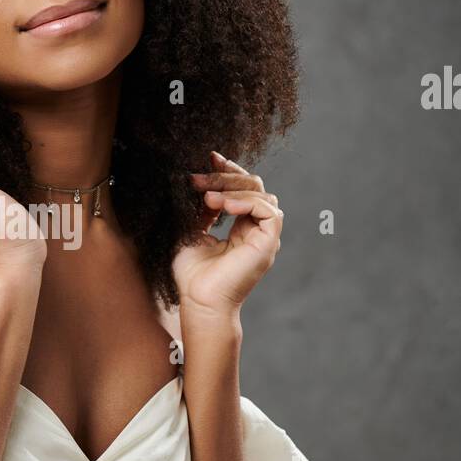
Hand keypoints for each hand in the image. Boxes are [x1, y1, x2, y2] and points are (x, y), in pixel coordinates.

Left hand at [172, 151, 283, 314]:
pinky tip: (221, 206)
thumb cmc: (192, 276)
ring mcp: (265, 236)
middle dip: (225, 177)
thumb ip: (203, 211)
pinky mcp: (269, 242)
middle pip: (255, 186)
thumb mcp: (192, 232)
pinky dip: (245, 202)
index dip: (229, 171)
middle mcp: (257, 230)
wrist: (198, 302)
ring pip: (262, 194)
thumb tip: (204, 187)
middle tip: (198, 178)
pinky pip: (268, 210)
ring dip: (231, 189)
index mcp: (242, 228)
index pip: (245, 189)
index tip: (209, 158)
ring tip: (206, 197)